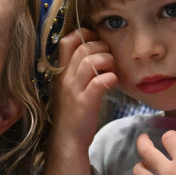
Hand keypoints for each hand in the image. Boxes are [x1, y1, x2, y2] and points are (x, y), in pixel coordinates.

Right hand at [40, 29, 114, 174]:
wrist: (67, 140)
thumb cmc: (73, 112)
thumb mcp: (71, 86)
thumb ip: (79, 70)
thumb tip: (96, 52)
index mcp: (61, 72)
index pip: (66, 40)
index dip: (83, 34)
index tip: (96, 41)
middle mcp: (65, 78)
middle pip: (82, 47)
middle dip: (101, 47)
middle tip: (109, 58)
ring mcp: (74, 90)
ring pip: (89, 61)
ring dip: (106, 60)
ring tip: (112, 69)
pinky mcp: (85, 103)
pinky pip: (98, 82)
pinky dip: (109, 77)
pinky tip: (113, 82)